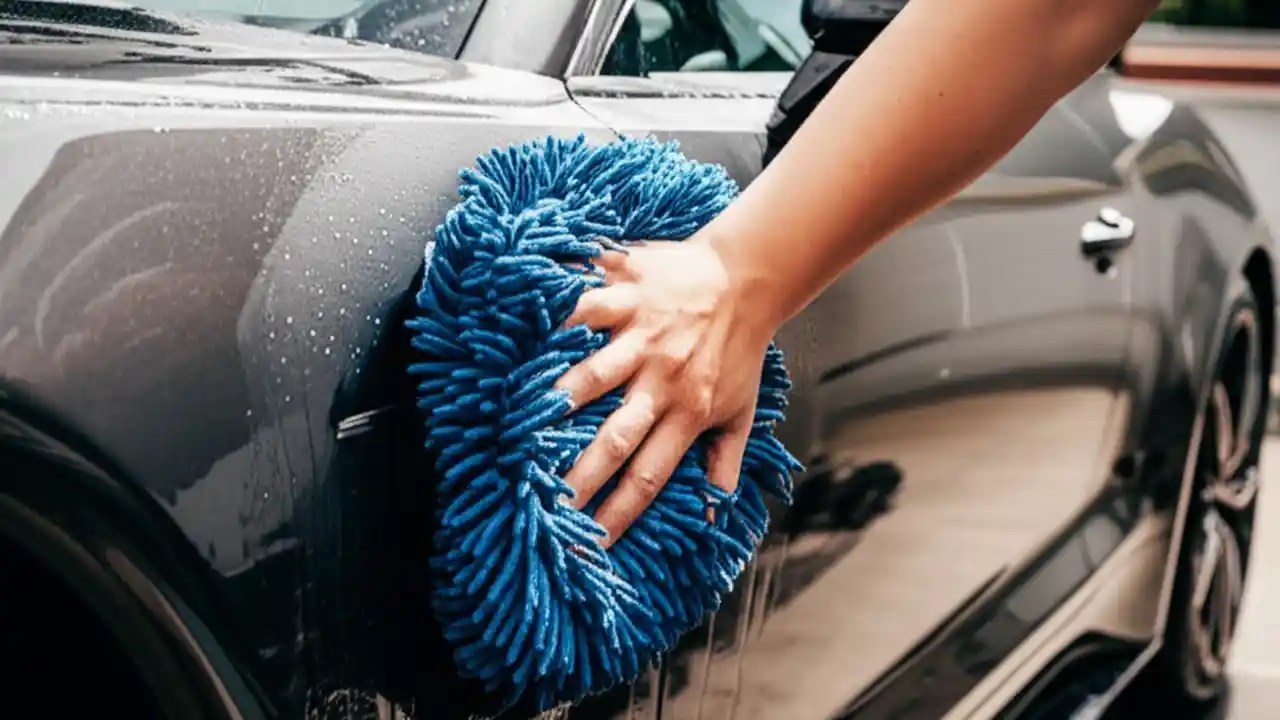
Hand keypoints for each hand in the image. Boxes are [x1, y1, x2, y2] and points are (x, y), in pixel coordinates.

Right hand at [555, 235, 777, 545]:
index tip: (590, 545)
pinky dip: (559, 317)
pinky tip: (526, 332)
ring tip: (521, 424)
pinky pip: (587, 306)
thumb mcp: (741, 413)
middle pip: (615, 437)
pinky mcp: (628, 292)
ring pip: (593, 373)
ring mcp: (642, 336)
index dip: (621, 512)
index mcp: (688, 413)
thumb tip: (710, 517)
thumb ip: (723, 465)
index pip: (650, 476)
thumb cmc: (738, 349)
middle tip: (546, 504)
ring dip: (559, 399)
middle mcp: (662, 379)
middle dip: (581, 474)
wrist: (748, 278)